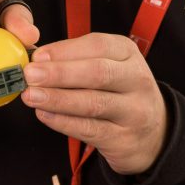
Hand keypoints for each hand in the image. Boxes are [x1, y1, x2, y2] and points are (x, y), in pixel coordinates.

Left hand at [20, 33, 167, 174]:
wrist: (153, 134)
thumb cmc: (118, 93)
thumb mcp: (108, 67)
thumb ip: (75, 60)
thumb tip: (36, 59)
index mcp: (128, 54)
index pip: (98, 45)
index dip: (65, 50)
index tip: (37, 56)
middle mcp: (137, 79)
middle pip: (98, 73)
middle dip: (60, 73)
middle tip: (30, 75)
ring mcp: (134, 111)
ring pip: (94, 102)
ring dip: (58, 99)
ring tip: (31, 96)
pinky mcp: (125, 139)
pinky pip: (90, 129)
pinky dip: (64, 122)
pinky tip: (44, 115)